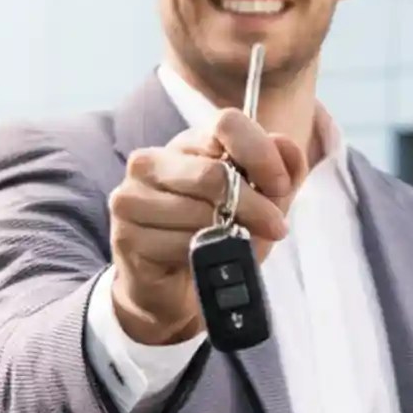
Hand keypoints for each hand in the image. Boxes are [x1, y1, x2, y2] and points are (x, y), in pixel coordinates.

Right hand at [107, 109, 308, 344]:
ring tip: (238, 244)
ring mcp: (132, 196)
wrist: (178, 289)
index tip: (280, 186)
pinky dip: (205, 254)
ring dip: (231, 234)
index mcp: (189, 142)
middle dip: (255, 205)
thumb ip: (282, 170)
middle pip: (214, 173)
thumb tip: (286, 146)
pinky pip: (180, 242)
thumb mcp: (263, 201)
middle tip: (275, 226)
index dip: (262, 154)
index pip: (227, 122)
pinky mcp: (126, 233)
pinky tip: (206, 258)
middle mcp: (153, 161)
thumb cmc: (221, 236)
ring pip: (198, 211)